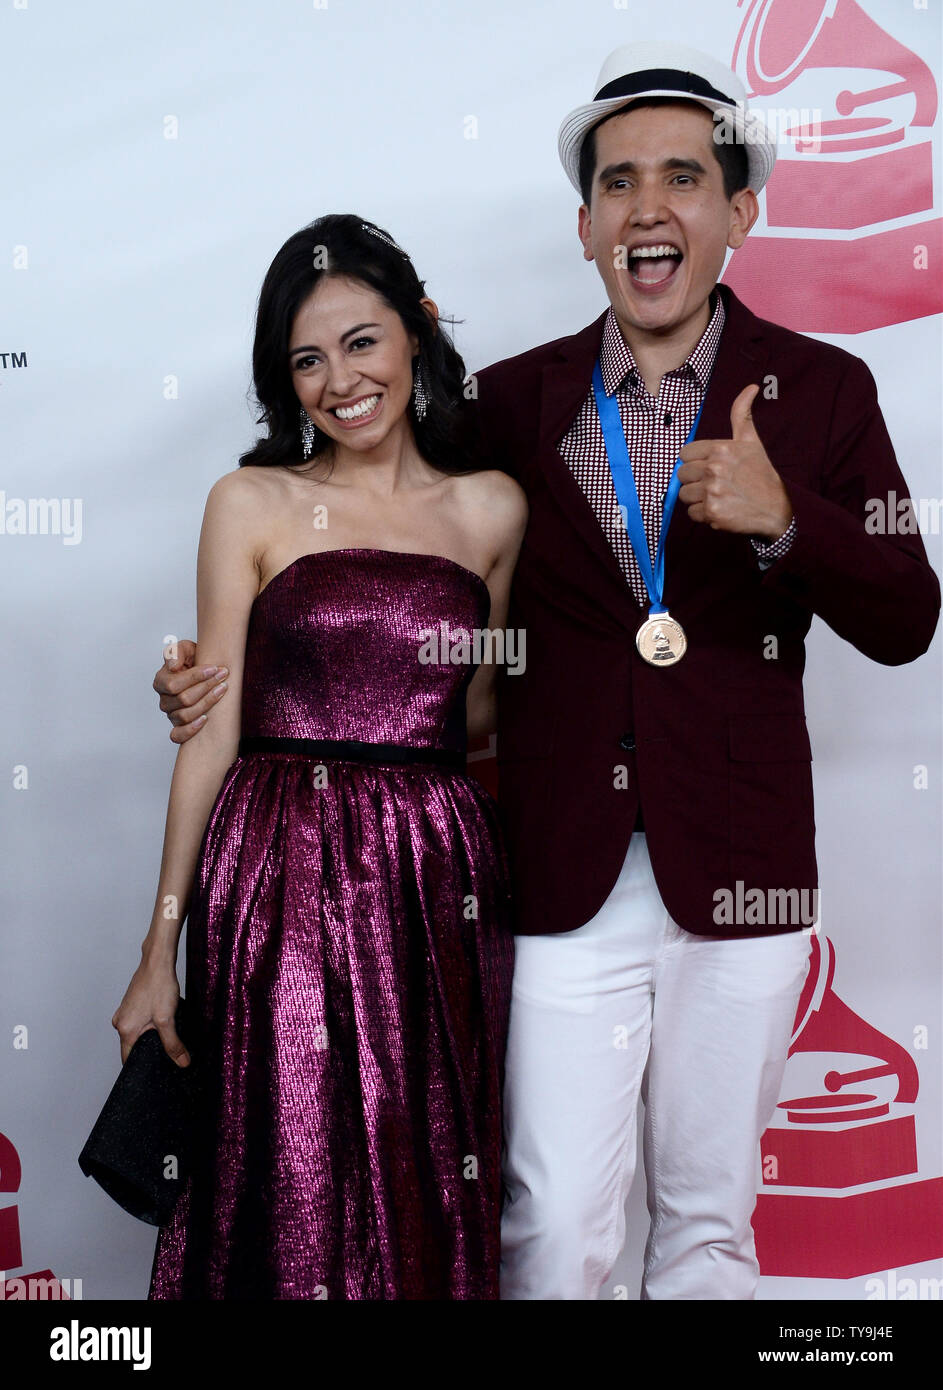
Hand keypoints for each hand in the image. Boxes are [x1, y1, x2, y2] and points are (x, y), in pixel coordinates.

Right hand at [111, 961, 188, 1066]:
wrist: (157, 961)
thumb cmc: (159, 986)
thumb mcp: (167, 1019)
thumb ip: (173, 1044)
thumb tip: (182, 1062)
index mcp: (125, 1029)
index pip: (128, 1059)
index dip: (141, 1068)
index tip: (154, 1072)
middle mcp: (120, 1022)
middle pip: (133, 1046)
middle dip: (149, 1051)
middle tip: (167, 1053)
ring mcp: (124, 1012)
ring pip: (137, 1034)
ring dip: (151, 1036)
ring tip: (167, 1034)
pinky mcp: (131, 1005)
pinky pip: (138, 1023)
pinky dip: (150, 1025)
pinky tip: (163, 1021)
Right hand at [153, 638, 228, 743]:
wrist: (204, 672)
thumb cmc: (193, 660)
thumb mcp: (185, 648)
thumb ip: (176, 651)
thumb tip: (172, 666)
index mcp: (161, 682)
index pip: (174, 684)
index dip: (195, 677)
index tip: (214, 668)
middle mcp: (164, 700)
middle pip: (183, 700)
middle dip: (206, 687)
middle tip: (223, 676)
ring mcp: (171, 715)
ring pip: (185, 715)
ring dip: (207, 703)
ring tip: (222, 690)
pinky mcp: (178, 727)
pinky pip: (178, 736)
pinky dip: (190, 730)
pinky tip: (206, 719)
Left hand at [676, 385, 792, 537]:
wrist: (776, 510)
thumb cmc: (762, 475)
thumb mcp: (751, 442)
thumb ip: (742, 414)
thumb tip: (751, 387)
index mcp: (720, 448)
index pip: (685, 454)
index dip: (695, 462)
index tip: (710, 467)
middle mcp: (714, 468)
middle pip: (682, 474)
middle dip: (695, 480)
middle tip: (715, 484)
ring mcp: (712, 491)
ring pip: (684, 494)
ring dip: (697, 498)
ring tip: (718, 496)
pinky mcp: (712, 512)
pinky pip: (691, 513)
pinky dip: (703, 515)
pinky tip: (720, 509)